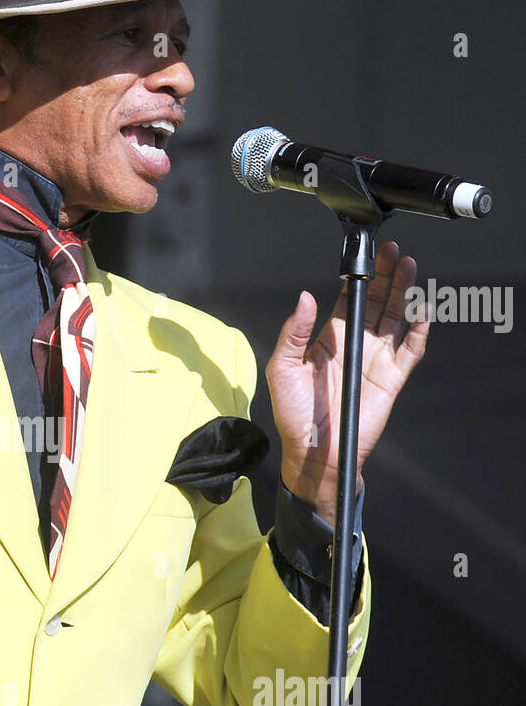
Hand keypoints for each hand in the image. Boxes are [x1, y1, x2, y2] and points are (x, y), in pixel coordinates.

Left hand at [266, 241, 429, 525]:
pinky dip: (420, 331)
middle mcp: (356, 345)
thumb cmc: (294, 415)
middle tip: (394, 252)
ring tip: (410, 268)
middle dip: (387, 276)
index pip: (350, 300)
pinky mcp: (392, 379)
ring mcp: (376, 360)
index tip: (368, 256)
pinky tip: (423, 310)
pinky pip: (411, 351)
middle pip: (377, 303)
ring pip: (396, 319)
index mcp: (330, 339)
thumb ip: (292, 333)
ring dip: (404, 293)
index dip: (360, 277)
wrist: (314, 453)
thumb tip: (304, 298)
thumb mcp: (282, 369)